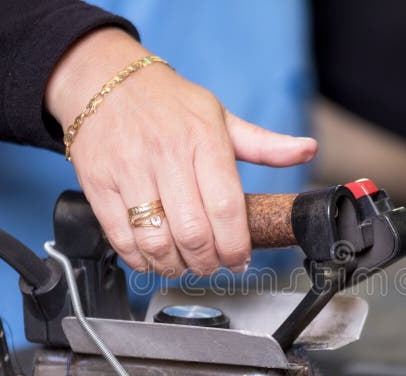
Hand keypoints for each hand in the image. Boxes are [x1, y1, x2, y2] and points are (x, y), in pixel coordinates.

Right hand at [45, 28, 316, 276]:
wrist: (102, 79)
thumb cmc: (167, 103)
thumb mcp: (219, 116)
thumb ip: (264, 143)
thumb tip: (306, 150)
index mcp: (203, 140)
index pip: (226, 208)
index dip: (237, 246)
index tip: (241, 260)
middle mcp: (166, 156)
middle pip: (193, 233)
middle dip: (208, 263)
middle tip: (213, 265)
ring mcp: (129, 171)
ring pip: (156, 242)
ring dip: (174, 267)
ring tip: (184, 265)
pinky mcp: (98, 184)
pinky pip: (120, 238)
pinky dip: (140, 260)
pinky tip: (153, 258)